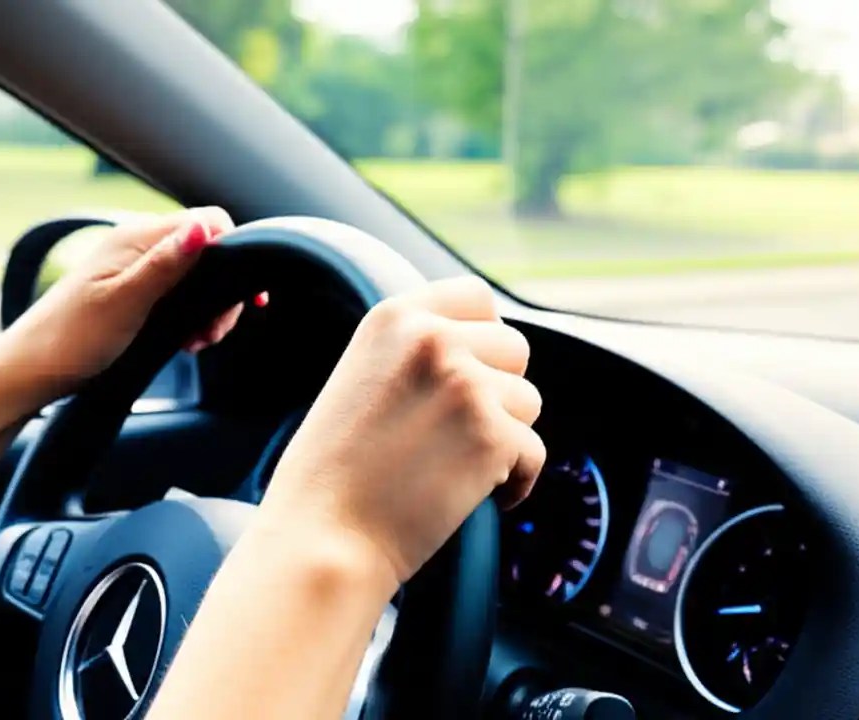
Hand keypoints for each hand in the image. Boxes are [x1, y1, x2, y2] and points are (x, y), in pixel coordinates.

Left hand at [0, 207, 243, 399]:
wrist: (30, 370)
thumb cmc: (70, 339)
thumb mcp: (125, 303)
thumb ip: (167, 265)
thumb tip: (205, 228)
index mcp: (136, 239)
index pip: (208, 221)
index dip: (234, 255)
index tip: (242, 300)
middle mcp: (137, 246)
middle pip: (207, 250)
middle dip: (222, 291)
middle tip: (212, 333)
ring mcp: (135, 269)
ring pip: (195, 274)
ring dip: (208, 307)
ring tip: (198, 341)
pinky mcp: (132, 293)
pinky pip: (178, 292)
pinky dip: (191, 315)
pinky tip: (184, 340)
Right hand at [261, 277, 545, 584]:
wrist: (324, 537)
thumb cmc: (332, 474)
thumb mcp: (360, 377)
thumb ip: (413, 353)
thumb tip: (479, 351)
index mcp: (395, 318)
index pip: (476, 297)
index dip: (484, 337)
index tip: (474, 372)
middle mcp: (434, 339)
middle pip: (514, 348)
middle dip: (499, 390)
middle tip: (460, 431)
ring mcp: (466, 385)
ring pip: (528, 401)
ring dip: (505, 436)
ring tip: (458, 466)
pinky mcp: (493, 435)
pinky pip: (534, 453)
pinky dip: (515, 482)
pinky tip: (480, 497)